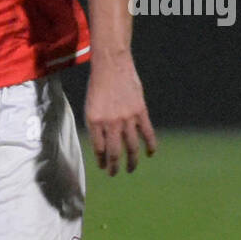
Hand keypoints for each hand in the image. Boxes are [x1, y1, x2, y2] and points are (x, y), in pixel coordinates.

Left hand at [84, 57, 156, 174]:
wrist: (111, 66)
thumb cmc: (98, 87)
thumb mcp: (90, 107)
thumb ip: (96, 126)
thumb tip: (102, 145)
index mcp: (94, 122)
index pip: (99, 149)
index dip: (102, 161)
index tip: (104, 167)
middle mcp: (110, 122)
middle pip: (114, 152)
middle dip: (114, 166)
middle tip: (114, 174)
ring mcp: (127, 118)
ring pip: (131, 146)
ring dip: (132, 161)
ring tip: (130, 168)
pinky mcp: (140, 111)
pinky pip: (147, 133)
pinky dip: (150, 145)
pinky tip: (150, 154)